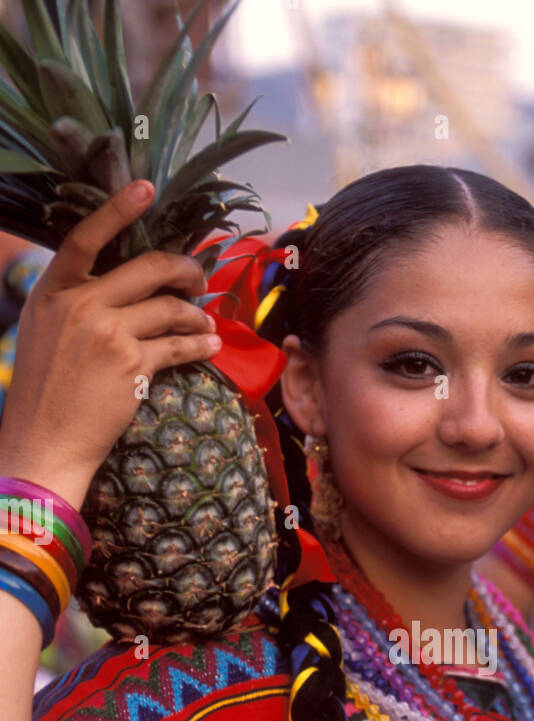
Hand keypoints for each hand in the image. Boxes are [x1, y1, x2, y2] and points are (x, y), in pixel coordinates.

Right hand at [0, 180, 221, 507]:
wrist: (45, 441)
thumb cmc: (45, 391)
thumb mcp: (44, 331)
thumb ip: (74, 300)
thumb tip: (120, 283)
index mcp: (52, 290)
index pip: (86, 237)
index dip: (118, 209)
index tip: (146, 188)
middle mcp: (79, 305)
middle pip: (147, 268)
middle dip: (184, 270)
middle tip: (199, 279)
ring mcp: (107, 333)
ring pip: (169, 308)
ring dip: (195, 313)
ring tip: (204, 320)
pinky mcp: (132, 365)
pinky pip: (178, 345)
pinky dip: (200, 343)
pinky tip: (211, 344)